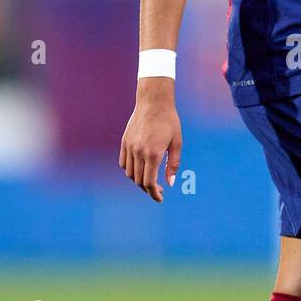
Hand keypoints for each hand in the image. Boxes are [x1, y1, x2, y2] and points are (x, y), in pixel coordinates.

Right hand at [119, 79, 182, 201]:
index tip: (160, 198)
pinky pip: (123, 163)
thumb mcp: (177, 143)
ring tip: (149, 180)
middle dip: (148, 190)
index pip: (149, 182)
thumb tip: (170, 183)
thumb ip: (173, 165)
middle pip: (138, 181)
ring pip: (129, 173)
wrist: (154, 102)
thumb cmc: (169, 122)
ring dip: (138, 181)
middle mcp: (139, 152)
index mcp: (153, 154)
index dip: (154, 194)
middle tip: (159, 191)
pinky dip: (130, 171)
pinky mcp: (124, 142)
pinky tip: (139, 170)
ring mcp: (129, 147)